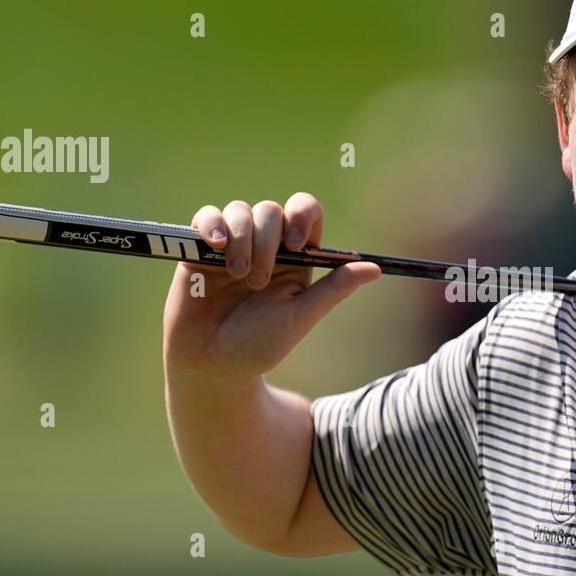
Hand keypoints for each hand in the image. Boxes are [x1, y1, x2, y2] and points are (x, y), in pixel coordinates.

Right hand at [162, 192, 380, 382]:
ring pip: (241, 210)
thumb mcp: (300, 317)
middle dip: (266, 242)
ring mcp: (232, 244)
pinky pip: (207, 216)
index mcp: (295, 258)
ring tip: (237, 276)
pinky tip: (216, 245)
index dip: (303, 214)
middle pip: (272, 210)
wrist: (210, 365)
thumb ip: (334, 289)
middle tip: (258, 281)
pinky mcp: (199, 248)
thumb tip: (376, 268)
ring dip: (242, 240)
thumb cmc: (258, 346)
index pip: (306, 212)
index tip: (296, 244)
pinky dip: (213, 224)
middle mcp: (265, 246)